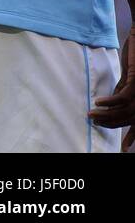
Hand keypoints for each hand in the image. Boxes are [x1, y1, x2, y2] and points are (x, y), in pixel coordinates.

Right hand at [90, 29, 134, 149]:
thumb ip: (123, 89)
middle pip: (130, 119)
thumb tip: (111, 101)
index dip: (132, 135)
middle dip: (113, 124)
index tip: (123, 146)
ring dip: (107, 115)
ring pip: (125, 112)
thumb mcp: (129, 76)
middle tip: (96, 124)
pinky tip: (98, 103)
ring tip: (92, 115)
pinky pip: (122, 98)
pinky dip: (109, 102)